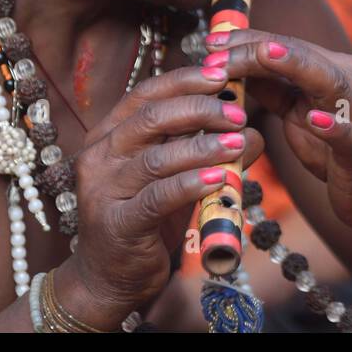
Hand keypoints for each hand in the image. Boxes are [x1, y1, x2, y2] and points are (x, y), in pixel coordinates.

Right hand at [55, 65, 263, 330]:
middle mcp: (99, 155)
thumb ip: (201, 148)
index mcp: (109, 133)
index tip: (223, 73)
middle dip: (200, 109)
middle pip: (151, 118)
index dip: (186, 80)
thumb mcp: (172, 175)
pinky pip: (159, 197)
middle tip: (238, 113)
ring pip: (157, 157)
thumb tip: (252, 131)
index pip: (147, 93)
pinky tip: (220, 178)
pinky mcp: (118, 224)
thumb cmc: (145, 218)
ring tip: (238, 143)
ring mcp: (103, 190)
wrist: (109, 277)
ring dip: (203, 147)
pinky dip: (192, 184)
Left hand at [205, 30, 351, 240]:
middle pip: (302, 55)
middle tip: (217, 49)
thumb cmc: (336, 153)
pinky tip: (314, 120)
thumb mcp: (299, 115)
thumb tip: (233, 65)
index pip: (286, 46)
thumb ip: (273, 89)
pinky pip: (349, 136)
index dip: (247, 39)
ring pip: (329, 82)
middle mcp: (351, 83)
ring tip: (263, 54)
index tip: (210, 39)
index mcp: (333, 70)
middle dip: (258, 49)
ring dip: (295, 66)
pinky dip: (333, 127)